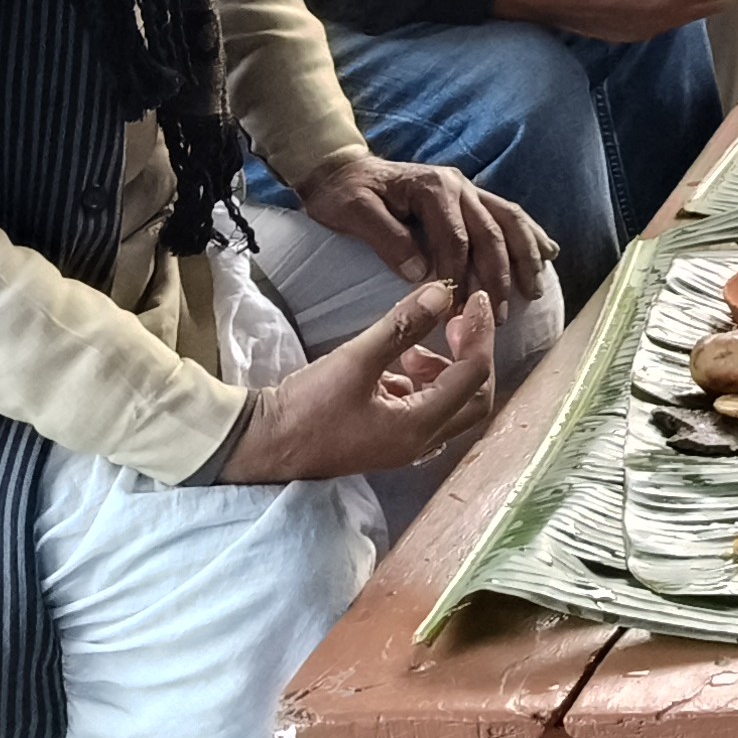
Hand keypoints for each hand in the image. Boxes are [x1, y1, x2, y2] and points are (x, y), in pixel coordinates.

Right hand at [222, 281, 496, 483]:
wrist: (257, 445)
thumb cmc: (305, 408)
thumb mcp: (355, 360)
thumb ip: (403, 326)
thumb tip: (444, 292)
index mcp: (418, 426)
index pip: (474, 376)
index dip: (479, 333)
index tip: (474, 299)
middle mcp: (419, 442)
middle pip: (474, 397)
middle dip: (472, 354)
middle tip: (457, 322)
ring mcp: (402, 445)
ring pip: (450, 404)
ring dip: (447, 368)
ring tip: (416, 345)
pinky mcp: (385, 438)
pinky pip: (423, 408)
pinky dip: (424, 380)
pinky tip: (398, 362)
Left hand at [294, 152, 550, 309]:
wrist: (342, 169)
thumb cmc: (344, 194)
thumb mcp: (353, 212)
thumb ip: (387, 239)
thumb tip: (421, 273)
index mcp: (433, 188)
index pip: (456, 239)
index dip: (459, 277)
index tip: (457, 312)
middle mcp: (459, 186)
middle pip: (491, 233)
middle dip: (500, 276)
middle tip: (501, 314)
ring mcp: (468, 189)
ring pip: (509, 221)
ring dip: (525, 256)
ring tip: (534, 290)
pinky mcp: (470, 197)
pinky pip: (508, 214)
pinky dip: (529, 235)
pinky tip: (546, 253)